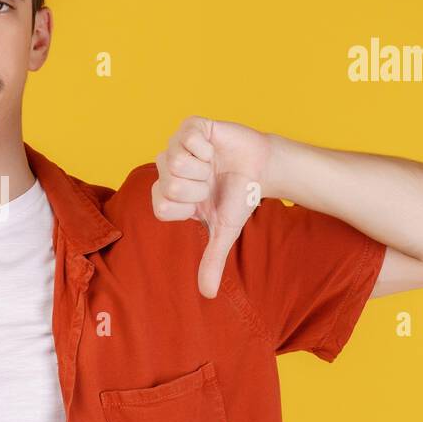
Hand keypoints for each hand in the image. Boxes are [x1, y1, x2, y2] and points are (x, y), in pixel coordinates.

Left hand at [151, 116, 272, 298]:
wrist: (261, 169)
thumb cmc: (238, 198)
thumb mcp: (224, 231)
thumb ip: (212, 260)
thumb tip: (207, 295)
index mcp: (167, 195)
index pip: (161, 206)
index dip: (188, 206)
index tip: (203, 202)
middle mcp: (166, 169)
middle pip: (170, 185)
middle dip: (200, 188)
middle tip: (211, 182)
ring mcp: (176, 146)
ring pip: (177, 162)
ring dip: (205, 167)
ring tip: (212, 165)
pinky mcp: (190, 126)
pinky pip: (188, 138)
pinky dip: (208, 147)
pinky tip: (213, 148)